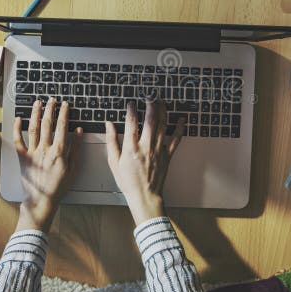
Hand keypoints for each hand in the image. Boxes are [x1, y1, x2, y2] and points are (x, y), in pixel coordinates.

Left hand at [14, 98, 81, 232]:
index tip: (65, 105)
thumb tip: (78, 131)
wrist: (42, 200)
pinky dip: (17, 128)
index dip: (64, 113)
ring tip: (38, 103)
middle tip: (52, 100)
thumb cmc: (59, 186)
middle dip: (50, 109)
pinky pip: (18, 140)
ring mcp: (33, 153)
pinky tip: (19, 118)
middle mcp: (45, 149)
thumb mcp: (73, 168)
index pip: (62, 127)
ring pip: (33, 128)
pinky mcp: (23, 158)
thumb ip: (77, 148)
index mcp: (59, 152)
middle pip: (47, 124)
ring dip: (36, 113)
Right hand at [105, 99, 184, 224]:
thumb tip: (109, 124)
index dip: (131, 110)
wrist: (144, 196)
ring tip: (162, 101)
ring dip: (163, 111)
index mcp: (131, 149)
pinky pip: (176, 140)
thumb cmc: (128, 181)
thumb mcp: (114, 162)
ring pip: (163, 126)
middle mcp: (146, 147)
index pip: (131, 123)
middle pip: (150, 121)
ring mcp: (158, 151)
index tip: (131, 103)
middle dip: (150, 105)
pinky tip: (181, 119)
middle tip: (150, 96)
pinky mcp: (167, 156)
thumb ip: (111, 141)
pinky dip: (180, 129)